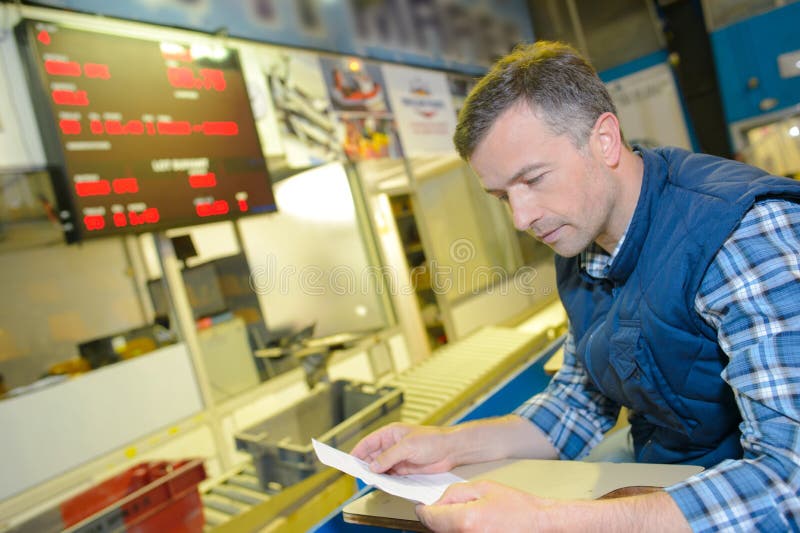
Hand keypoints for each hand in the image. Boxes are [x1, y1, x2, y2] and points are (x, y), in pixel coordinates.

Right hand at [350, 422, 455, 474]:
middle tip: (359, 475)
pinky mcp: (405, 469)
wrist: (451, 450)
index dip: (357, 451)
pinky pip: (391, 475)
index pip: (368, 442)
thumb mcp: (407, 446)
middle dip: (365, 465)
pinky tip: (384, 484)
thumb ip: (388, 456)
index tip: (349, 461)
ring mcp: (398, 458)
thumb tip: (373, 466)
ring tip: (371, 481)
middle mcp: (392, 445)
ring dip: (376, 474)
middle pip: (372, 456)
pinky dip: (386, 480)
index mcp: (390, 434)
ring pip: (380, 467)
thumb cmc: (432, 440)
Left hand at [416, 480, 551, 531]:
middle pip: (436, 528)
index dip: (424, 509)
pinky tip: (477, 525)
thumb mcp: (484, 488)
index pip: (429, 517)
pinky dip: (462, 531)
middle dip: (440, 516)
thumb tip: (439, 500)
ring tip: (473, 517)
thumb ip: (456, 492)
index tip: (423, 505)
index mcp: (466, 520)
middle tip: (456, 508)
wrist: (542, 525)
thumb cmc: (520, 508)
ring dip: (451, 525)